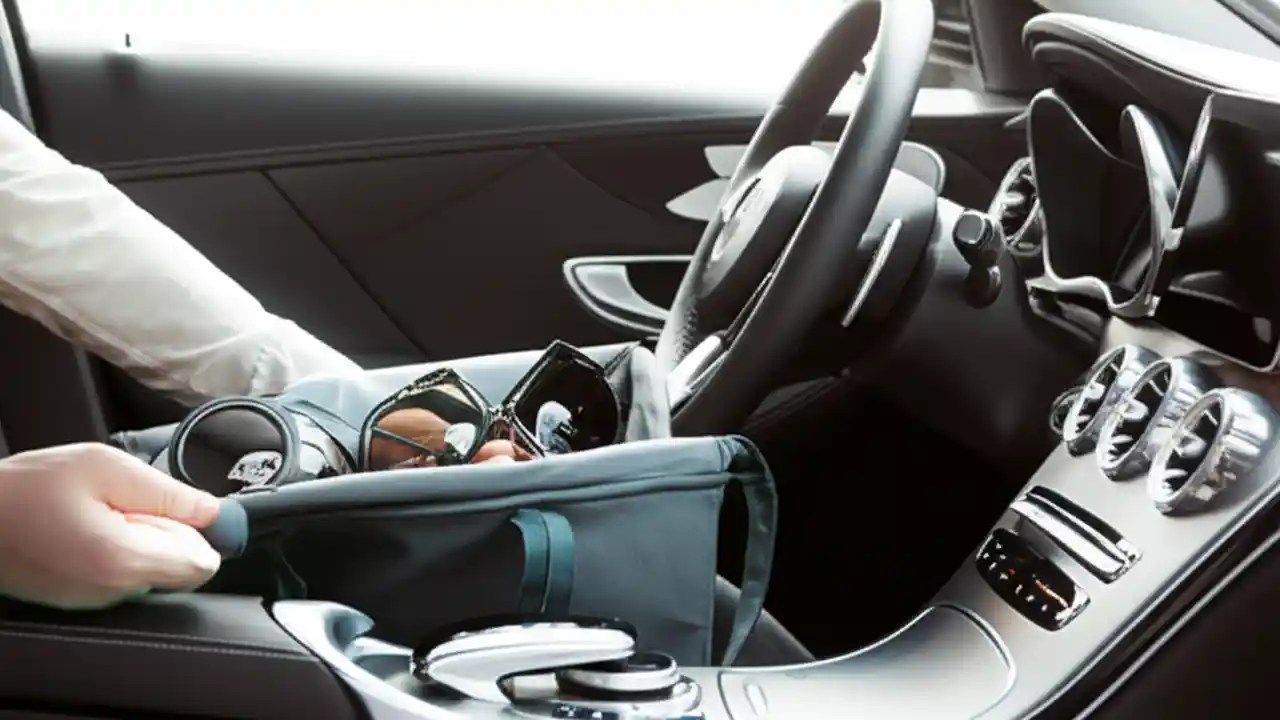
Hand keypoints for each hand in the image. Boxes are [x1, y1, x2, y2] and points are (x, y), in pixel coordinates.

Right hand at [0, 443, 221, 609]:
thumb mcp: (104, 468)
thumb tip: (212, 511)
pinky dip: (118, 550)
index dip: (199, 532)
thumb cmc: (26, 489)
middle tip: (126, 505)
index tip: (178, 509)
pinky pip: (123, 574)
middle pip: (181, 567)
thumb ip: (167, 492)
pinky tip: (87, 530)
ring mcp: (95, 601)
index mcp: (124, 562)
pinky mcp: (80, 599)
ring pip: (152, 569)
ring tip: (99, 514)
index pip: (202, 564)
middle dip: (168, 532)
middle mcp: (113, 592)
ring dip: (141, 539)